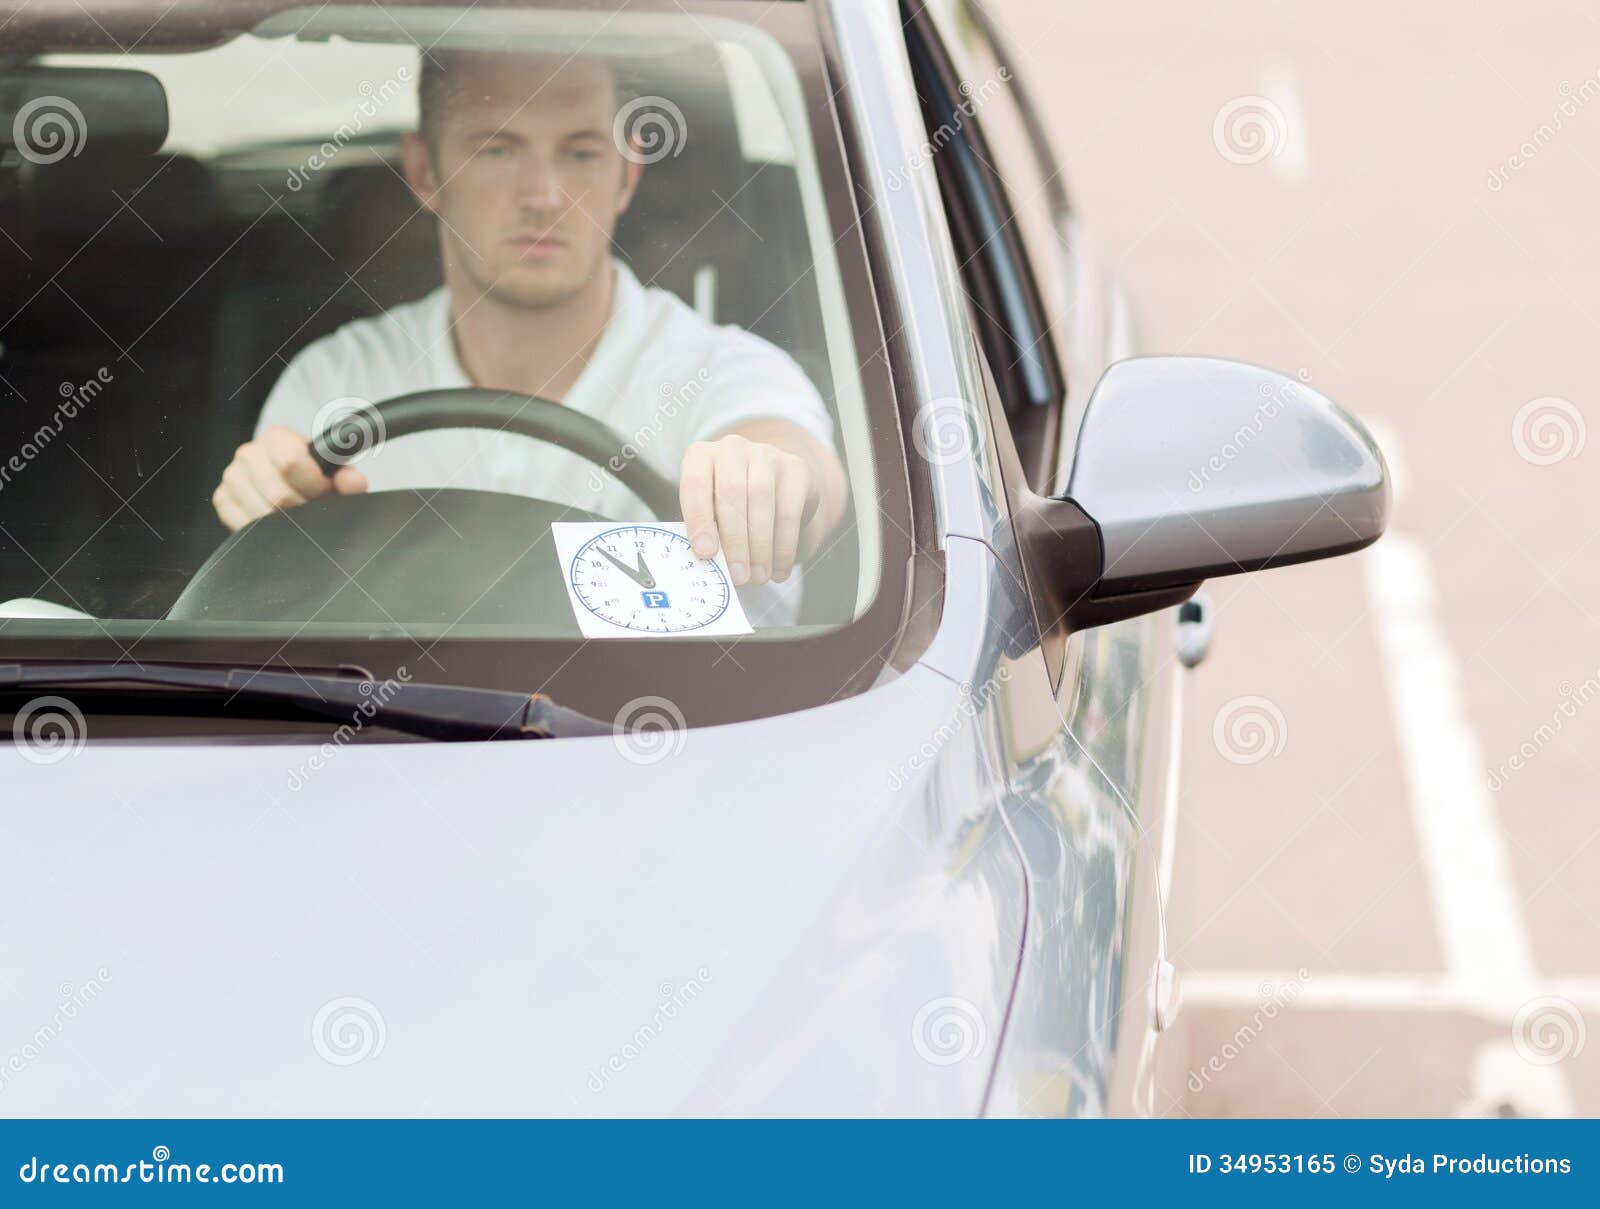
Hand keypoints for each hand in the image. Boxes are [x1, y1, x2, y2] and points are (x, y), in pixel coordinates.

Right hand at [212, 425, 368, 531]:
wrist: (291, 484)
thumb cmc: (314, 477)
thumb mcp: (334, 474)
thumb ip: (347, 478)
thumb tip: (354, 483)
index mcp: (276, 437)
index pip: (291, 461)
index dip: (313, 484)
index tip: (324, 491)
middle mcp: (248, 454)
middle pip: (278, 494)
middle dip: (303, 508)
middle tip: (313, 508)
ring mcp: (232, 477)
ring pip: (262, 514)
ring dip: (286, 523)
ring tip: (298, 515)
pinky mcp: (222, 500)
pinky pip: (245, 526)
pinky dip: (267, 531)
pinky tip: (278, 523)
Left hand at [679, 434, 816, 585]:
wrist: (772, 486)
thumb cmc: (729, 506)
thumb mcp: (710, 513)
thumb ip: (706, 531)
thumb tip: (709, 564)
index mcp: (701, 456)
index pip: (695, 483)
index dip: (699, 519)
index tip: (706, 553)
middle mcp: (732, 448)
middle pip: (732, 492)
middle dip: (735, 540)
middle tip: (738, 575)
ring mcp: (766, 454)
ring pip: (761, 498)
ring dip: (760, 545)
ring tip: (758, 576)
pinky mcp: (796, 469)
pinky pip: (790, 509)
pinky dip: (784, 545)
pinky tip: (779, 568)